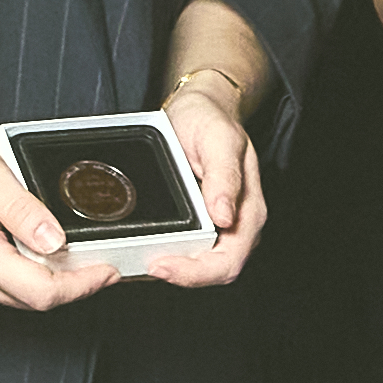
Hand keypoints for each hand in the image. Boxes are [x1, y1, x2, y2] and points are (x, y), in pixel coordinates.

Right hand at [0, 120, 131, 312]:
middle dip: (73, 283)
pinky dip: (27, 275)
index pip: (41, 292)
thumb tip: (58, 242)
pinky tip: (36, 251)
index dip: (82, 285)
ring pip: (19, 298)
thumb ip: (25, 211)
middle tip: (100, 259)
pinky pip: (2, 289)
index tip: (109, 271)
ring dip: (50, 280)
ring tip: (72, 251)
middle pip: (34, 300)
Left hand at [125, 85, 272, 289]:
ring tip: (134, 262)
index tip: (162, 264)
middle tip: (142, 266)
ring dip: (168, 271)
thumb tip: (225, 216)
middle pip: (212, 272)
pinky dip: (162, 255)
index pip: (227, 262)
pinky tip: (139, 250)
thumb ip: (224, 176)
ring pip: (196, 266)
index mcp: (247, 212)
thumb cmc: (211, 119)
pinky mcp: (197, 223)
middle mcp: (234, 225)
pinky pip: (184, 251)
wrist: (198, 107)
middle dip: (178, 275)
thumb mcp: (219, 138)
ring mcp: (216, 227)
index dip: (196, 272)